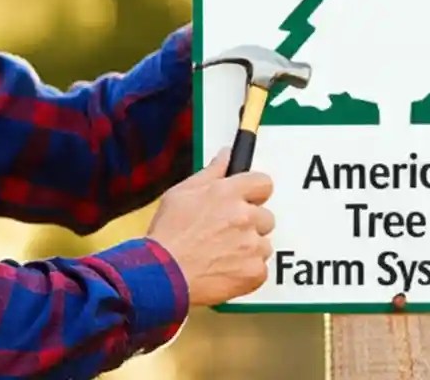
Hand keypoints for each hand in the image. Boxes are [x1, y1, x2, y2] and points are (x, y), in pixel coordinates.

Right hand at [145, 149, 275, 305]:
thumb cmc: (168, 235)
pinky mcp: (254, 272)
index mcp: (228, 193)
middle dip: (251, 224)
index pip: (264, 183)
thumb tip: (225, 155)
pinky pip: (260, 268)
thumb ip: (210, 172)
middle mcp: (244, 217)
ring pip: (263, 244)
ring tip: (222, 254)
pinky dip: (246, 271)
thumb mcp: (181, 194)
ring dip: (249, 248)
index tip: (248, 200)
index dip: (255, 192)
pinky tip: (225, 270)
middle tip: (227, 233)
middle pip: (266, 217)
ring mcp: (252, 246)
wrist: (163, 275)